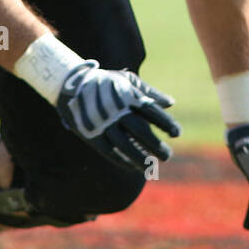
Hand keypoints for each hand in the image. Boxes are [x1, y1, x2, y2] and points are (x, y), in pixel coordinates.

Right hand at [57, 63, 180, 170]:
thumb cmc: (106, 82)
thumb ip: (149, 92)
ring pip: (125, 145)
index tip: (176, 134)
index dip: (166, 124)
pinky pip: (108, 151)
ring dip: (140, 158)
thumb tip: (171, 103)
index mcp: (128, 95)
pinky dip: (121, 160)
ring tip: (151, 168)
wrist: (71, 84)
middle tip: (167, 155)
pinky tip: (132, 167)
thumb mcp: (127, 80)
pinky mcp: (91, 134)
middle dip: (156, 145)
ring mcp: (102, 122)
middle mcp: (116, 110)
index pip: (152, 111)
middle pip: (140, 131)